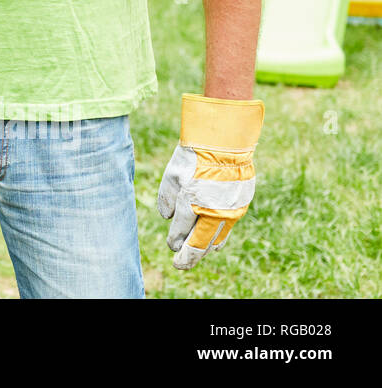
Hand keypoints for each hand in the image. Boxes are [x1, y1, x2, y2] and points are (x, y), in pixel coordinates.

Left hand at [157, 93, 263, 269]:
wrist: (224, 142)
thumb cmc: (192, 157)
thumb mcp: (171, 175)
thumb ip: (167, 198)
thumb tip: (167, 218)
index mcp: (191, 203)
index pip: (180, 233)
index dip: (174, 242)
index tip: (171, 246)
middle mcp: (211, 211)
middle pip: (199, 244)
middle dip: (188, 257)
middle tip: (179, 265)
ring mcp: (229, 210)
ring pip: (215, 240)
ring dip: (204, 250)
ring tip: (195, 257)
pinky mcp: (240, 206)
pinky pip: (228, 229)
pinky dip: (219, 238)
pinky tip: (214, 245)